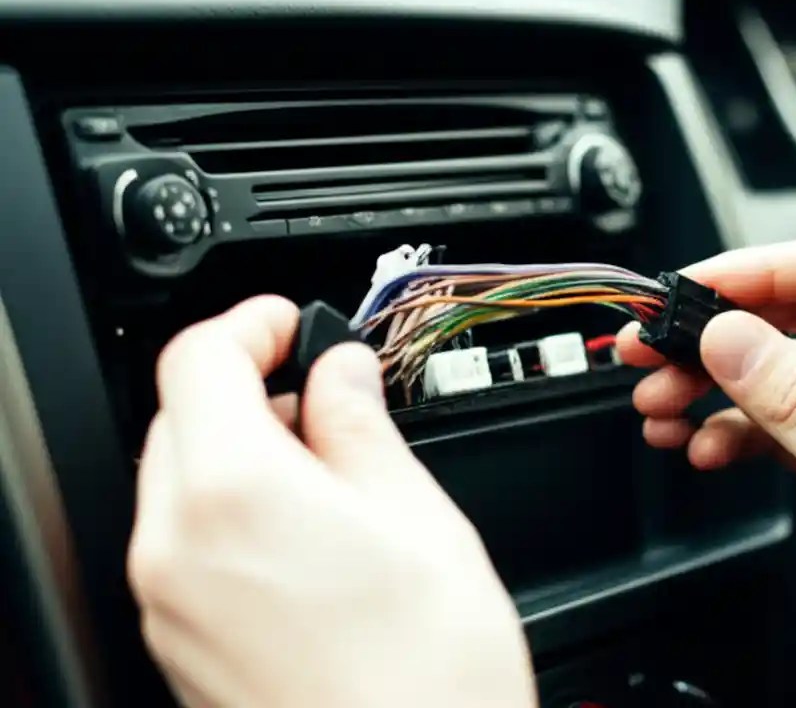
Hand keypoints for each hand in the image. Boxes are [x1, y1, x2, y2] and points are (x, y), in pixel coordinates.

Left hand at [129, 297, 534, 707]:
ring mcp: (168, 603)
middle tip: (324, 392)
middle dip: (244, 386)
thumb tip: (343, 375)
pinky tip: (308, 535)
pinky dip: (231, 512)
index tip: (291, 322)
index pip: (200, 360)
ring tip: (329, 469)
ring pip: (180, 483)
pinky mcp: (179, 646)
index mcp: (232, 492)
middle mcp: (174, 547)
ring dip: (240, 450)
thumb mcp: (417, 515)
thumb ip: (362, 425)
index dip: (250, 322)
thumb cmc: (428, 676)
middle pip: (180, 418)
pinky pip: (186, 546)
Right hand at [618, 229, 795, 706]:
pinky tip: (705, 448)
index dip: (765, 267)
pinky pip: (790, 424)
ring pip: (788, 372)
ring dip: (720, 386)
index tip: (695, 286)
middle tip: (653, 348)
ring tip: (661, 405)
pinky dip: (741, 432)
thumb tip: (731, 338)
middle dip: (723, 331)